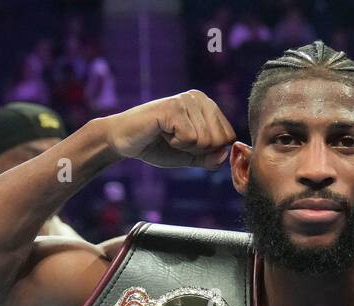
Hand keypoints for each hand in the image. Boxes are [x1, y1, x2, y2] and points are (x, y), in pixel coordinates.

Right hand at [105, 90, 234, 168]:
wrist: (125, 140)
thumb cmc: (157, 146)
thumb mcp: (190, 156)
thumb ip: (210, 158)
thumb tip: (224, 155)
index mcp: (207, 106)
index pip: (229, 137)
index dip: (209, 150)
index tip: (187, 143)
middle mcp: (199, 98)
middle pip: (219, 140)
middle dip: (198, 150)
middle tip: (176, 140)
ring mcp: (186, 100)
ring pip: (205, 140)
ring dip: (185, 146)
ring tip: (168, 135)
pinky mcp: (173, 108)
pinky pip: (190, 139)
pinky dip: (175, 143)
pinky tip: (162, 133)